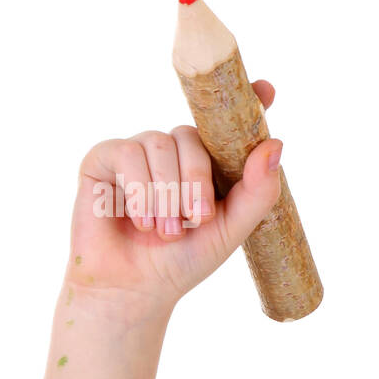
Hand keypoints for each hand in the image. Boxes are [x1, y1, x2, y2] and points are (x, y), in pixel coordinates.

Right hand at [66, 80, 282, 316]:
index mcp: (208, 162)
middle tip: (196, 220)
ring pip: (159, 142)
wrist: (135, 288)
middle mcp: (173, 150)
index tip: (268, 90)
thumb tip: (275, 143)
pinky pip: (127, 152)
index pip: (226, 122)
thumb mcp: (232, 229)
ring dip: (167, 193)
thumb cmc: (184, 260)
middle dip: (196, 180)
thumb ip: (258, 191)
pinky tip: (141, 221)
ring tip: (166, 231)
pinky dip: (140, 190)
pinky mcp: (103, 158)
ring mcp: (138, 151)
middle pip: (191, 136)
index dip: (247, 101)